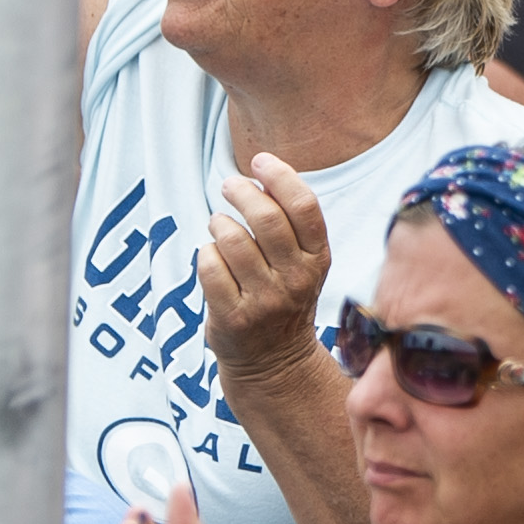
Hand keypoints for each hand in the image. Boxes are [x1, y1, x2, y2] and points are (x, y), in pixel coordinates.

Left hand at [198, 153, 335, 381]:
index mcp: (317, 260)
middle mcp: (296, 280)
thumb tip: (265, 175)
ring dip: (220, 223)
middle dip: (241, 191)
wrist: (275, 363)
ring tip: (220, 224)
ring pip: (232, 239)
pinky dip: (206, 252)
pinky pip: (210, 266)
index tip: (260, 161)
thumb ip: (291, 224)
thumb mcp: (303, 264)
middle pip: (266, 218)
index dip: (280, 176)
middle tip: (229, 186)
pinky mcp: (233, 317)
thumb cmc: (284, 298)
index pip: (304, 207)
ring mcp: (264, 301)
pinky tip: (212, 257)